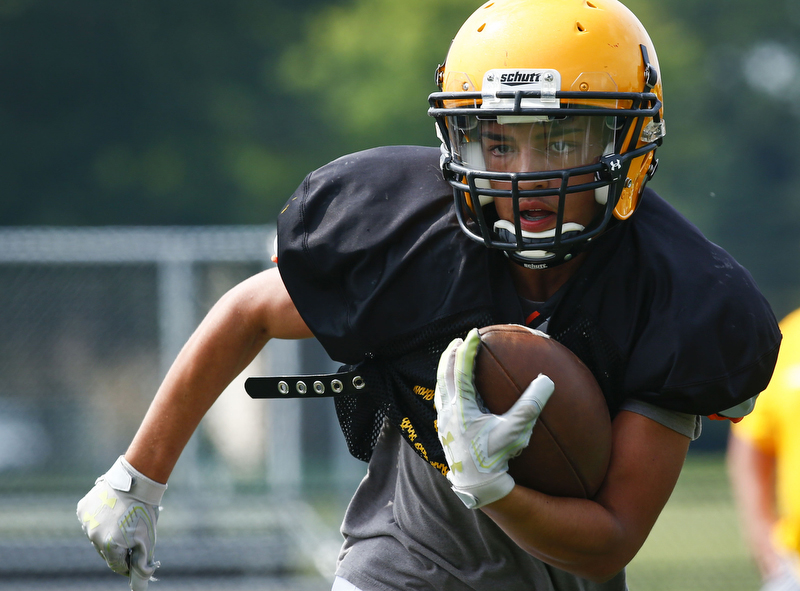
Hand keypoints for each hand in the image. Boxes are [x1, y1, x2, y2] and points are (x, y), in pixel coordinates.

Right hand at [77, 456, 166, 590]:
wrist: (136, 481)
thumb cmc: (144, 510)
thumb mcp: (148, 539)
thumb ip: (142, 564)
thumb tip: (140, 583)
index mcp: (109, 546)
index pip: (116, 565)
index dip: (128, 562)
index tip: (135, 555)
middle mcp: (94, 536)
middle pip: (106, 551)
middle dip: (119, 547)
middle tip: (131, 533)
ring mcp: (86, 522)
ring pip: (97, 535)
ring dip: (108, 532)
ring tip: (122, 518)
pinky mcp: (82, 509)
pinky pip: (90, 520)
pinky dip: (99, 518)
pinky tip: (112, 509)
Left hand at [434, 328, 553, 508]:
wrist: (476, 484)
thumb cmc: (494, 458)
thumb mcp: (515, 431)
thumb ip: (530, 406)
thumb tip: (546, 381)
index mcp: (461, 407)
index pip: (462, 370)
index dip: (469, 349)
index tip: (474, 333)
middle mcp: (448, 411)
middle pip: (445, 374)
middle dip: (452, 355)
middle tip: (461, 341)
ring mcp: (443, 420)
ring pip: (440, 387)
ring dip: (446, 370)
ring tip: (454, 359)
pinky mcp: (444, 429)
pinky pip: (441, 399)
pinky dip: (446, 386)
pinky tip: (453, 389)